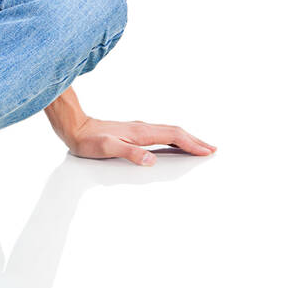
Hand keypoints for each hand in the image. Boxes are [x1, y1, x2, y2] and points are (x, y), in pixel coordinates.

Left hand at [64, 118, 215, 165]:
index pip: (173, 136)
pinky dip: (174, 137)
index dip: (192, 144)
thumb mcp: (107, 149)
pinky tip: (174, 143)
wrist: (76, 128)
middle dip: (195, 140)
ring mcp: (139, 128)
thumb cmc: (89, 141)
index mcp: (141, 132)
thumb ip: (129, 153)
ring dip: (187, 138)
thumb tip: (151, 160)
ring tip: (199, 145)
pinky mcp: (134, 131)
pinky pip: (161, 133)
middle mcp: (143, 128)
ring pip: (170, 131)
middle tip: (211, 148)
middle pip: (176, 131)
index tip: (206, 151)